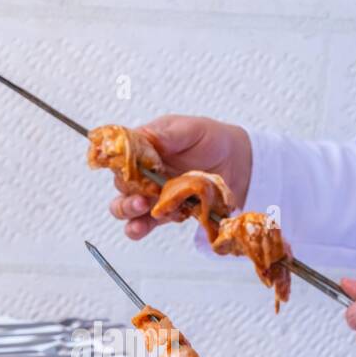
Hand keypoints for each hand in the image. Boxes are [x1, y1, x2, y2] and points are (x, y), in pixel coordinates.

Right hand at [108, 115, 251, 239]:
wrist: (237, 163)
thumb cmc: (211, 140)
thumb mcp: (191, 129)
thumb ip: (169, 133)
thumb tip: (147, 136)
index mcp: (145, 147)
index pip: (121, 156)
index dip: (118, 164)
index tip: (124, 171)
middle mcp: (144, 172)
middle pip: (122, 186)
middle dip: (125, 196)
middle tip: (139, 201)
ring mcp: (153, 194)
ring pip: (127, 208)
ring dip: (129, 215)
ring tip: (140, 216)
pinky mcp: (166, 211)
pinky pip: (147, 223)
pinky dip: (144, 227)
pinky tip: (150, 225)